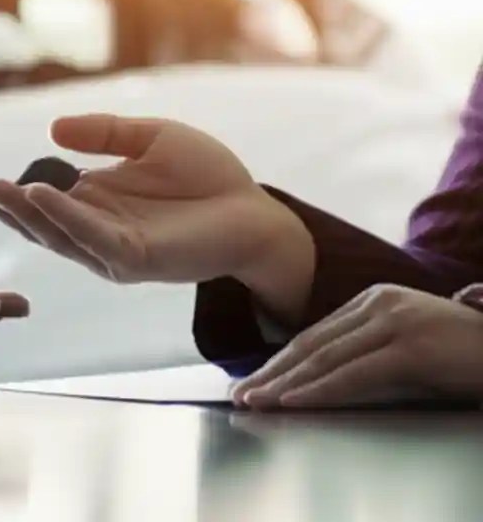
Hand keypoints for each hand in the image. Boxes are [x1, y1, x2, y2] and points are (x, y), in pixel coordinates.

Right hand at [0, 114, 314, 323]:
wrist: (256, 210)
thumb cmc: (207, 176)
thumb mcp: (149, 138)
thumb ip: (104, 133)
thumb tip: (52, 129)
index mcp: (94, 203)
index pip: (39, 202)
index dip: (6, 195)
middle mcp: (96, 230)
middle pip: (38, 223)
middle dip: (3, 208)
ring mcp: (112, 248)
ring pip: (57, 233)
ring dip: (24, 212)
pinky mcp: (136, 258)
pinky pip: (92, 237)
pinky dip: (64, 216)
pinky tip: (41, 194)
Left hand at [232, 284, 482, 408]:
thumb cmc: (464, 355)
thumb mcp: (406, 347)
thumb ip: (366, 352)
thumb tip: (316, 376)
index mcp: (375, 298)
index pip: (316, 334)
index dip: (281, 361)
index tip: (254, 381)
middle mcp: (380, 303)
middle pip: (313, 345)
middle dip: (272, 373)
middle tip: (240, 394)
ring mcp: (395, 322)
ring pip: (326, 359)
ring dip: (284, 384)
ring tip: (254, 401)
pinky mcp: (411, 348)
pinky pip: (354, 375)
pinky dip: (318, 390)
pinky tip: (291, 401)